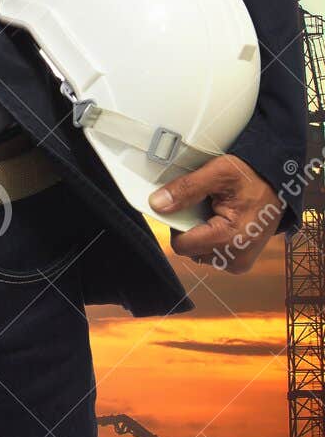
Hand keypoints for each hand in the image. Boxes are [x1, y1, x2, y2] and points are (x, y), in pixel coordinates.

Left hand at [149, 154, 282, 272]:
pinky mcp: (240, 262)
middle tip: (206, 207)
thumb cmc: (253, 177)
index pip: (181, 244)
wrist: (279, 185)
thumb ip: (186, 189)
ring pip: (198, 253)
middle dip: (190, 228)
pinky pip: (211, 253)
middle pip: (189, 250)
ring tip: (217, 213)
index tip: (186, 206)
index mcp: (230, 239)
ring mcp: (239, 263)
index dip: (177, 223)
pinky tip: (223, 222)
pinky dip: (211, 238)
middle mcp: (236, 258)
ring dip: (201, 233)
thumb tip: (157, 204)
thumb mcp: (218, 173)